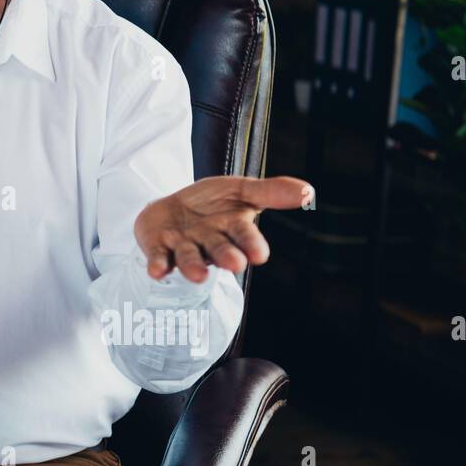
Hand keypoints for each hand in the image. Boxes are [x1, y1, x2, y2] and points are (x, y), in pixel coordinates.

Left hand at [133, 176, 311, 281]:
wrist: (171, 210)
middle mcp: (210, 242)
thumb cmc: (212, 204)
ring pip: (190, 258)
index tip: (259, 255)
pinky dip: (158, 264)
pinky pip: (159, 257)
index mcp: (233, 229)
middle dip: (227, 257)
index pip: (245, 237)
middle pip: (220, 250)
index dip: (252, 245)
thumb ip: (271, 192)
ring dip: (194, 267)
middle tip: (235, 264)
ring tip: (198, 275)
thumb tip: (309, 192)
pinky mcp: (158, 248)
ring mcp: (184, 247)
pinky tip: (156, 272)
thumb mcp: (241, 190)